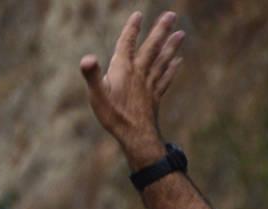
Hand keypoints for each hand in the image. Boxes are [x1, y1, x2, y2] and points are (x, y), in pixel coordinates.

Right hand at [80, 11, 184, 169]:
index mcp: (123, 70)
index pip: (126, 45)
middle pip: (151, 48)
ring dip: (171, 47)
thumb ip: (92, 75)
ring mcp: (149, 85)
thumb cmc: (114, 115)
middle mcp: (139, 73)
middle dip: (160, 31)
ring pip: (162, 61)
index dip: (131, 30)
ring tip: (181, 33)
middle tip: (171, 15)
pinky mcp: (154, 96)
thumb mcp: (97, 95)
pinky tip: (179, 61)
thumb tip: (86, 59)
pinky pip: (165, 79)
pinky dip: (172, 69)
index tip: (138, 15)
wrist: (135, 135)